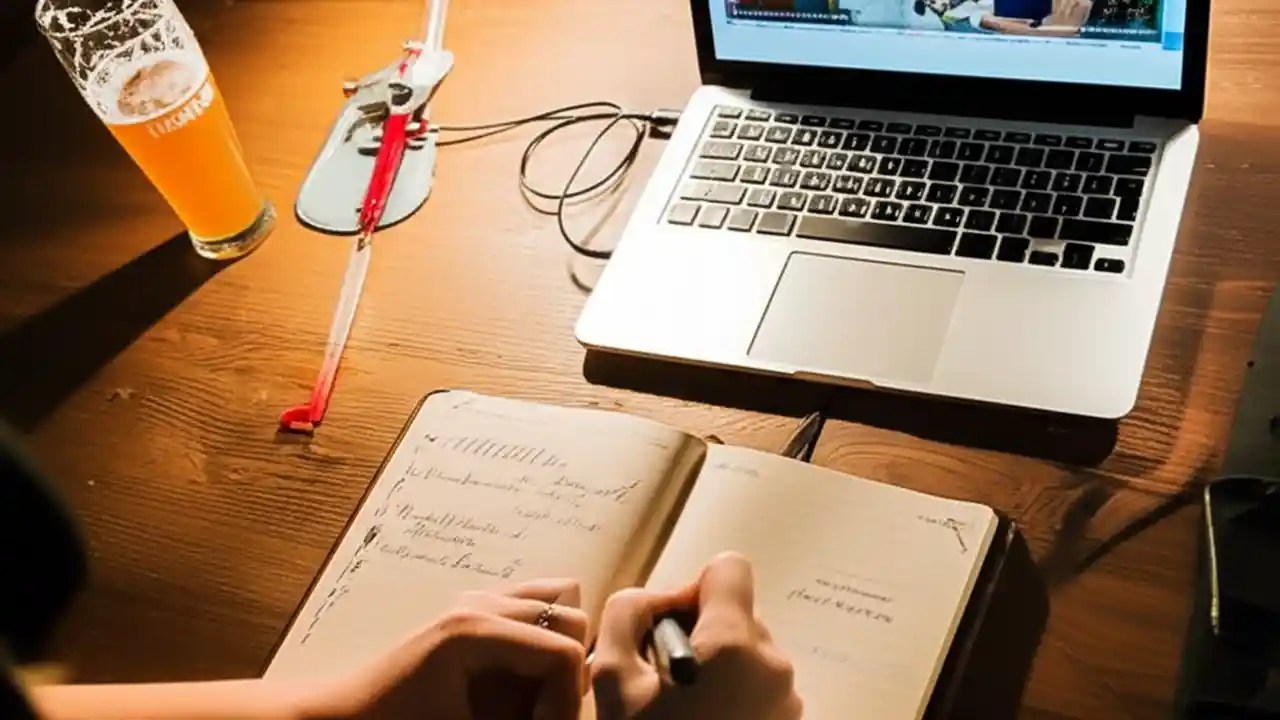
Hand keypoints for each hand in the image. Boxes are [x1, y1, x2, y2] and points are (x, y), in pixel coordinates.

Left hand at [304, 578, 589, 719]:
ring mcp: (476, 598)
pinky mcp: (472, 607)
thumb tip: (563, 715)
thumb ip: (524, 718)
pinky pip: (531, 602)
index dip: (566, 702)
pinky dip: (539, 633)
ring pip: (557, 599)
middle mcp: (480, 602)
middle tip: (539, 714)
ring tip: (533, 692)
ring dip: (556, 645)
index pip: (565, 652)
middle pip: (571, 616)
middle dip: (566, 671)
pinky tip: (517, 675)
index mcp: (476, 630)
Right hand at [591, 553, 801, 719]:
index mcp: (735, 642)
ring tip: (682, 711)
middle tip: (663, 679)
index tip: (668, 625)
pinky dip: (732, 697)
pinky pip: (759, 688)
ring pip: (748, 653)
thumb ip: (625, 615)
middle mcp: (773, 663)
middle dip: (699, 633)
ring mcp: (788, 698)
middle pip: (737, 613)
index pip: (729, 568)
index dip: (693, 585)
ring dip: (716, 668)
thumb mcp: (613, 680)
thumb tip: (653, 597)